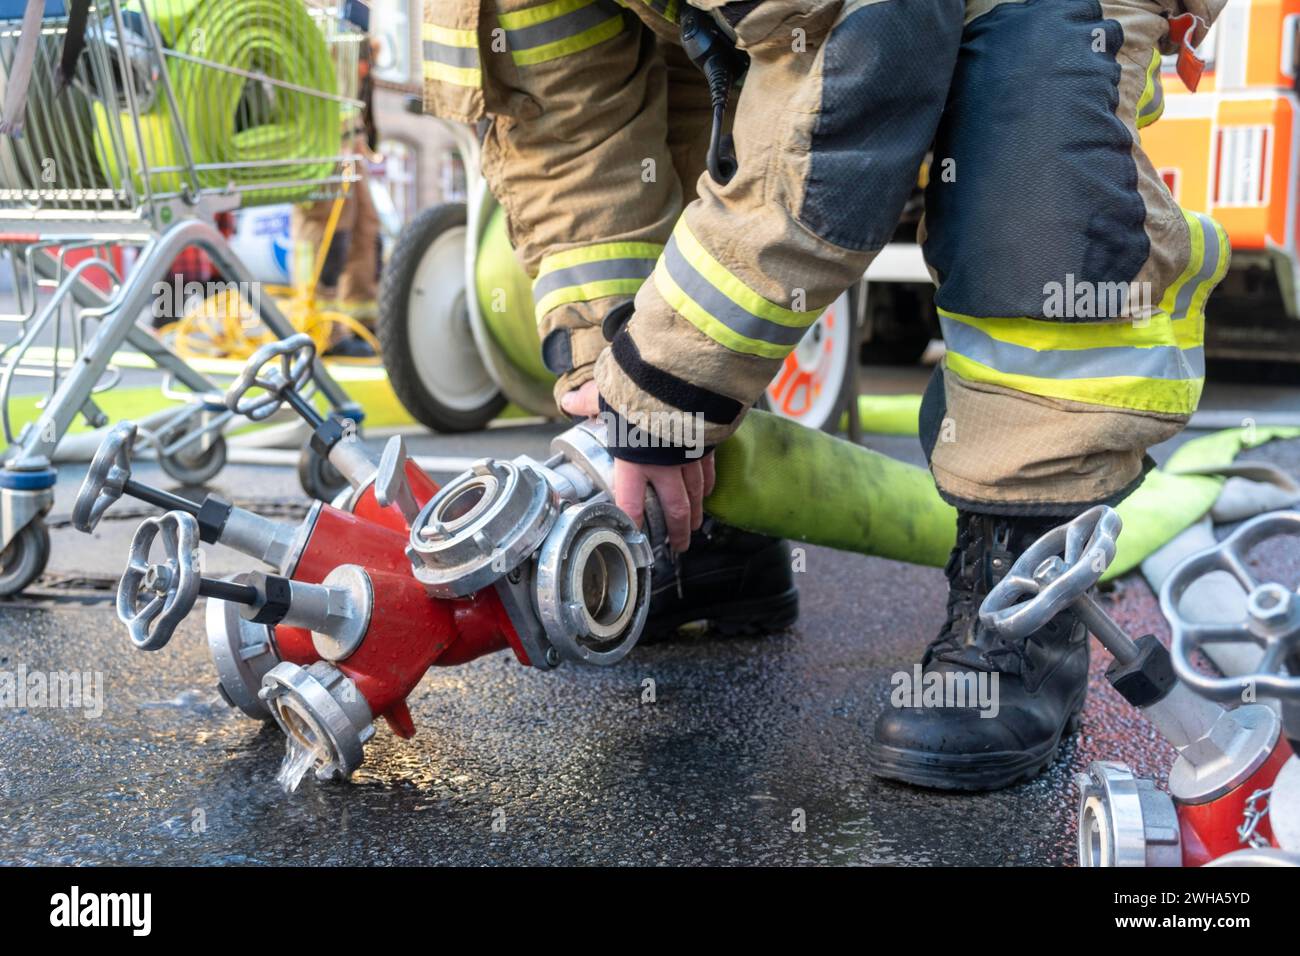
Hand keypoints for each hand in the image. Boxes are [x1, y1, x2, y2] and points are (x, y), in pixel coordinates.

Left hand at [559, 379, 714, 550]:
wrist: (677, 380)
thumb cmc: (639, 393)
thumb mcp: (606, 395)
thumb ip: (589, 401)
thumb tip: (567, 398)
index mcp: (633, 463)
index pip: (630, 504)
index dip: (631, 523)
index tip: (633, 536)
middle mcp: (662, 468)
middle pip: (673, 509)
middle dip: (677, 532)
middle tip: (678, 546)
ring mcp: (687, 459)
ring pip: (694, 495)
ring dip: (694, 514)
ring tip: (695, 527)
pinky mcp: (706, 445)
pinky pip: (708, 471)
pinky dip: (708, 485)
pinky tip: (707, 492)